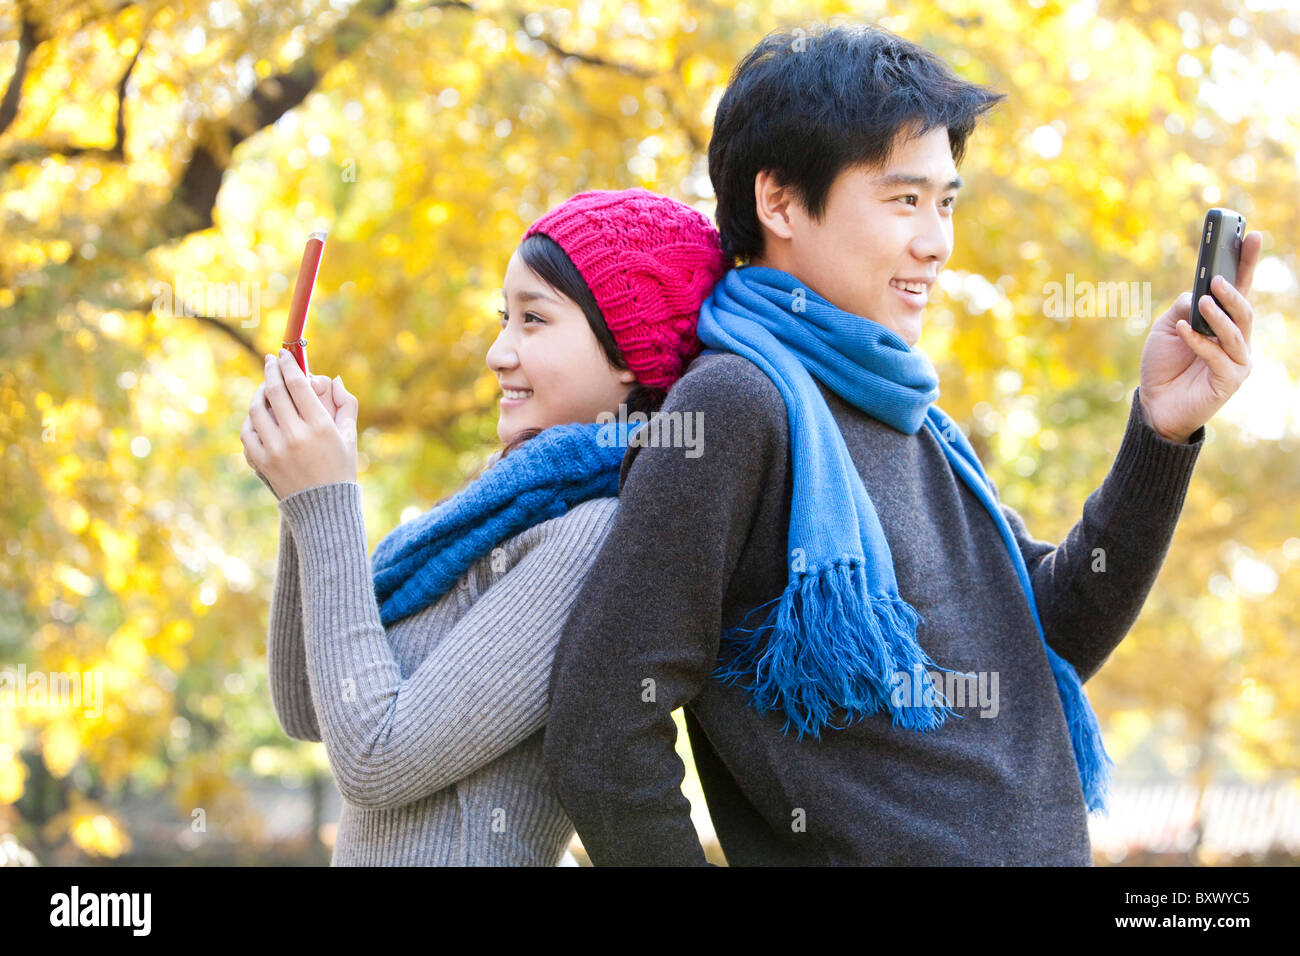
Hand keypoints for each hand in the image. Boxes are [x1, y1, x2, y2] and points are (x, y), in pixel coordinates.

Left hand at [241, 349, 358, 499]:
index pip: (297, 384)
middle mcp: (295, 435)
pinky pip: (248, 432)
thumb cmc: (340, 469)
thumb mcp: (349, 437)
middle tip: (270, 361)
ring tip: (264, 388)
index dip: (287, 365)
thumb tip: (335, 380)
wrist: (323, 508)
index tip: (283, 355)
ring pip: (256, 409)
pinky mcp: (262, 462)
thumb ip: (346, 405)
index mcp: (320, 426)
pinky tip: (258, 415)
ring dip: (259, 393)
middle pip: (274, 391)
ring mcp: (275, 449)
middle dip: (270, 371)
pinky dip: (251, 420)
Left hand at [1138, 231, 1260, 442]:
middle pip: (1244, 308)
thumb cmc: (1163, 364)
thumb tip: (1197, 294)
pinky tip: (1184, 331)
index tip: (1250, 234)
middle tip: (1215, 279)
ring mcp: (1236, 360)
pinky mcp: (1229, 380)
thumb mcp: (1166, 328)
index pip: (1240, 288)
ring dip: (1218, 313)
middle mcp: (1235, 339)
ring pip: (1236, 330)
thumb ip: (1182, 308)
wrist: (1154, 403)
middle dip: (1232, 290)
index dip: (1247, 262)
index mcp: (1222, 322)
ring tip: (1202, 301)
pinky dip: (1200, 341)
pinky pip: (1218, 355)